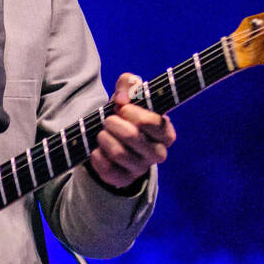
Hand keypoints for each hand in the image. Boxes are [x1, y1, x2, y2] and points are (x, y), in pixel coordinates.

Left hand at [89, 73, 176, 188]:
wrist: (113, 140)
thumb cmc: (125, 115)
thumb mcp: (128, 95)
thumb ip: (129, 84)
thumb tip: (121, 99)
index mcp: (166, 133)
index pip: (152, 122)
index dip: (132, 112)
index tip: (122, 108)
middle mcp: (158, 153)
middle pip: (132, 136)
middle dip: (113, 123)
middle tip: (108, 121)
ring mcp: (141, 168)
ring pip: (118, 153)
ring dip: (104, 138)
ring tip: (102, 134)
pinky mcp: (124, 180)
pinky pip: (107, 169)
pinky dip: (97, 155)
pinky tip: (98, 149)